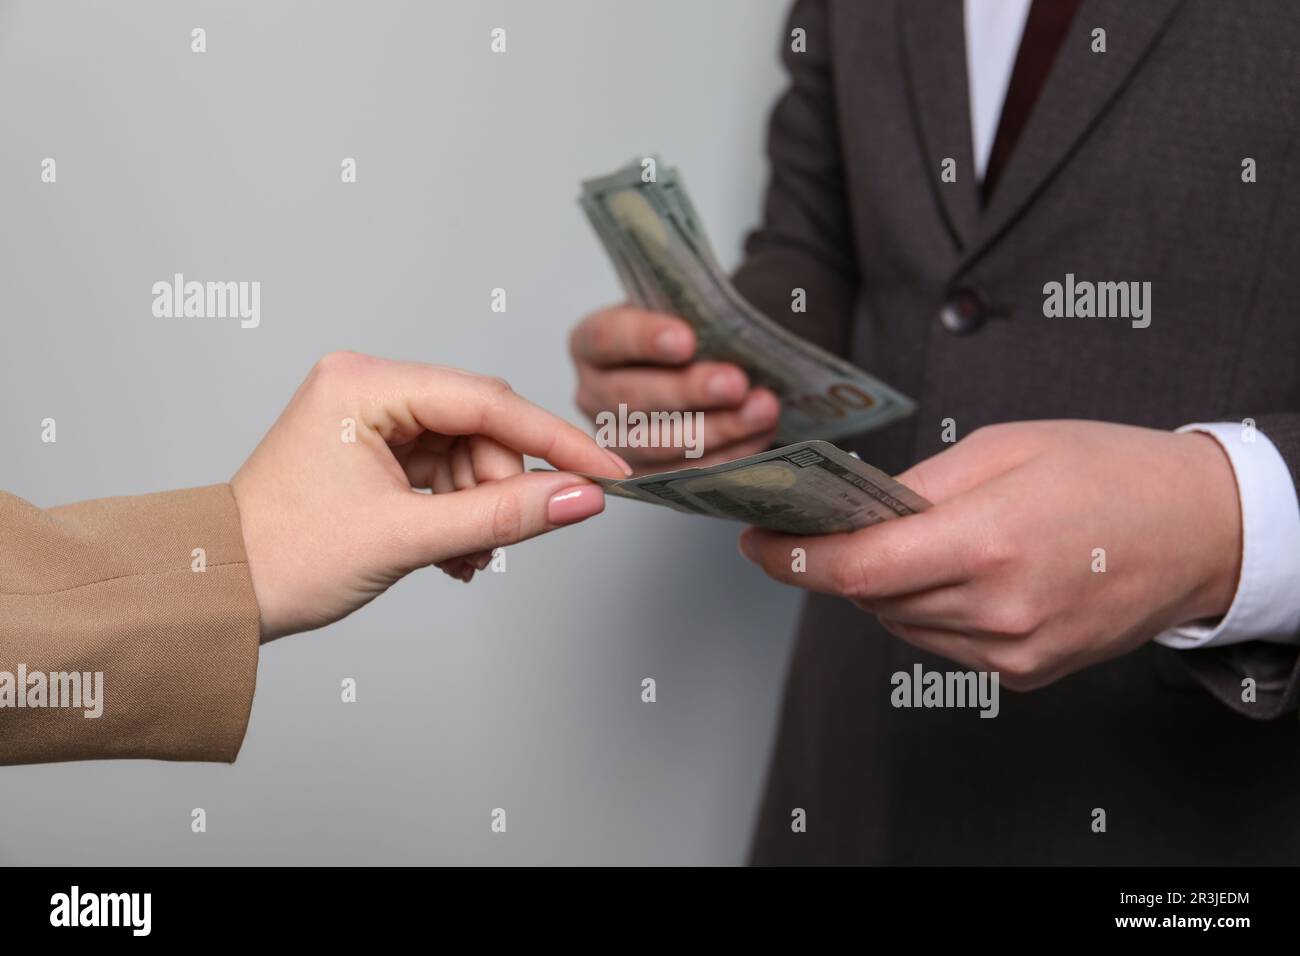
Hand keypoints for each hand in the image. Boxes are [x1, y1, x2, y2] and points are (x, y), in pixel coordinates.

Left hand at [231, 351, 629, 641]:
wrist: (218, 595)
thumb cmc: (284, 559)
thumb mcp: (408, 536)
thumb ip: (503, 514)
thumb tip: (582, 498)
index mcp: (364, 384)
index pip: (488, 402)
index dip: (555, 441)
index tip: (606, 470)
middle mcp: (367, 386)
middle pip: (481, 426)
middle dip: (501, 486)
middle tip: (497, 541)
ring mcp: (370, 417)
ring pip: (467, 452)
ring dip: (479, 507)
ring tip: (464, 559)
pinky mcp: (372, 448)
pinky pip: (443, 470)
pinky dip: (457, 510)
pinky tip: (452, 552)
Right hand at [570, 304, 780, 471]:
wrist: (699, 371)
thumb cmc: (687, 334)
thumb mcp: (681, 313)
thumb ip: (693, 315)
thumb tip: (730, 324)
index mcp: (590, 344)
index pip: (607, 339)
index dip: (644, 340)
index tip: (687, 340)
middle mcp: (593, 395)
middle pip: (632, 397)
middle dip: (688, 391)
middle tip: (734, 384)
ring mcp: (615, 440)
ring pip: (657, 443)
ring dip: (715, 429)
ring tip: (761, 411)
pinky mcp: (644, 476)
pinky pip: (683, 474)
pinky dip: (726, 455)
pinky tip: (759, 435)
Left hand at [738, 421, 1242, 689]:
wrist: (1200, 531)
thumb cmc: (1108, 472)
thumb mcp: (1004, 446)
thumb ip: (918, 486)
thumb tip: (853, 511)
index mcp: (986, 543)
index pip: (857, 569)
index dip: (793, 559)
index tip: (756, 542)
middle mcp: (996, 611)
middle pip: (871, 598)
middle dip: (844, 561)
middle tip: (842, 523)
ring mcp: (1012, 652)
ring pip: (901, 624)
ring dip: (887, 586)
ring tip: (928, 540)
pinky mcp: (1025, 673)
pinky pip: (942, 644)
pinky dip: (928, 609)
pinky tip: (962, 572)